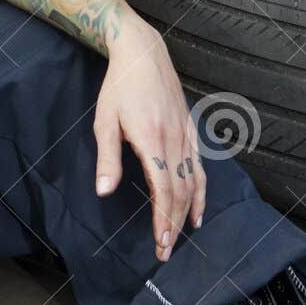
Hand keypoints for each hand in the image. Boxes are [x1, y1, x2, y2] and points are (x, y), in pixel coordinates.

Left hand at [93, 20, 205, 262]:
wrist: (142, 53)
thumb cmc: (118, 87)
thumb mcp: (105, 121)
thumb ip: (107, 158)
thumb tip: (104, 192)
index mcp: (152, 141)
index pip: (163, 190)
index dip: (164, 219)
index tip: (161, 243)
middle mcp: (174, 142)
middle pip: (180, 192)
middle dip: (175, 225)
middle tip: (166, 251)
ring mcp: (185, 136)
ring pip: (193, 182)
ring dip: (189, 212)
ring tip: (183, 236)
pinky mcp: (189, 130)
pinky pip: (199, 167)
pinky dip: (201, 191)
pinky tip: (198, 207)